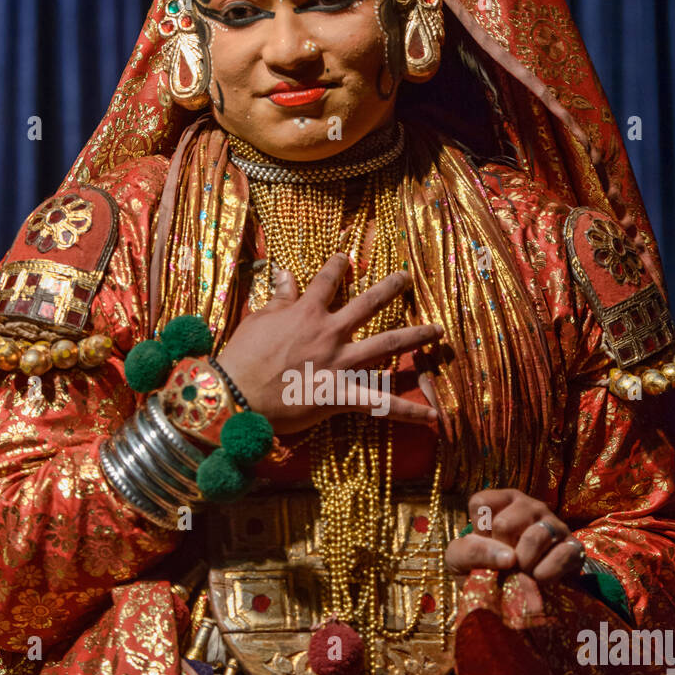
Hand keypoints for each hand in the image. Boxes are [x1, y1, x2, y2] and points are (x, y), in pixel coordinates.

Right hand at [216, 253, 442, 435]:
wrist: (236, 394)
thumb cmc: (241, 357)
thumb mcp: (258, 320)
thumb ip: (278, 298)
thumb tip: (285, 273)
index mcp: (307, 312)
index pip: (326, 281)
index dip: (337, 266)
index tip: (346, 257)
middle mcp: (330, 332)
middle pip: (368, 304)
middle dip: (390, 288)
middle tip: (407, 278)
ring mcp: (340, 363)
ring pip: (386, 345)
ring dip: (415, 336)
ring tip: (437, 331)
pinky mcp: (341, 394)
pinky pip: (381, 403)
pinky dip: (408, 411)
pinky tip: (433, 417)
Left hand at [445, 489, 585, 583]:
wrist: (518, 600)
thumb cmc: (485, 570)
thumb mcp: (460, 560)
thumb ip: (470, 551)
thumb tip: (508, 557)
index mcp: (501, 502)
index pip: (480, 503)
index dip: (478, 532)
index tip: (485, 545)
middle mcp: (529, 506)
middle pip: (505, 523)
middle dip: (501, 552)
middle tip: (505, 563)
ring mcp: (554, 524)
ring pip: (535, 537)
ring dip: (523, 565)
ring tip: (522, 573)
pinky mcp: (574, 547)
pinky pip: (562, 555)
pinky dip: (546, 574)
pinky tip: (540, 579)